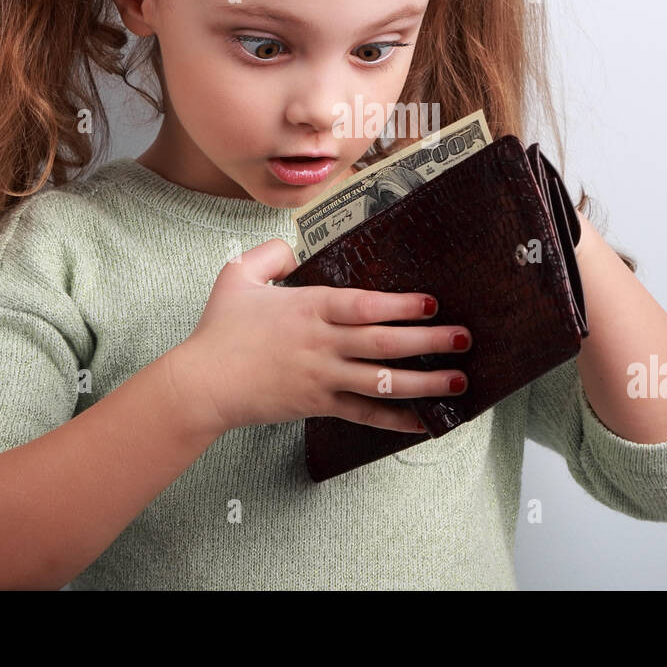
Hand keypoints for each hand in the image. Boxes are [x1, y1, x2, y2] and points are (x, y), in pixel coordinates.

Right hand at [171, 238, 470, 435]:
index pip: (362, 306)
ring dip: (424, 382)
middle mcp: (321, 343)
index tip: (431, 303)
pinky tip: (424, 422)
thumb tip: (292, 244)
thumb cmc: (218, 329)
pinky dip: (395, 420)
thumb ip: (268, 254)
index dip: (399, 305)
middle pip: (382, 343)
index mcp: (308, 308)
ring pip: (381, 381)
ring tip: (458, 380)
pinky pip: (364, 414)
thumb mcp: (236, 276)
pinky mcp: (317, 405)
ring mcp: (321, 377)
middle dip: (428, 341)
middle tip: (463, 338)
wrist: (202, 384)